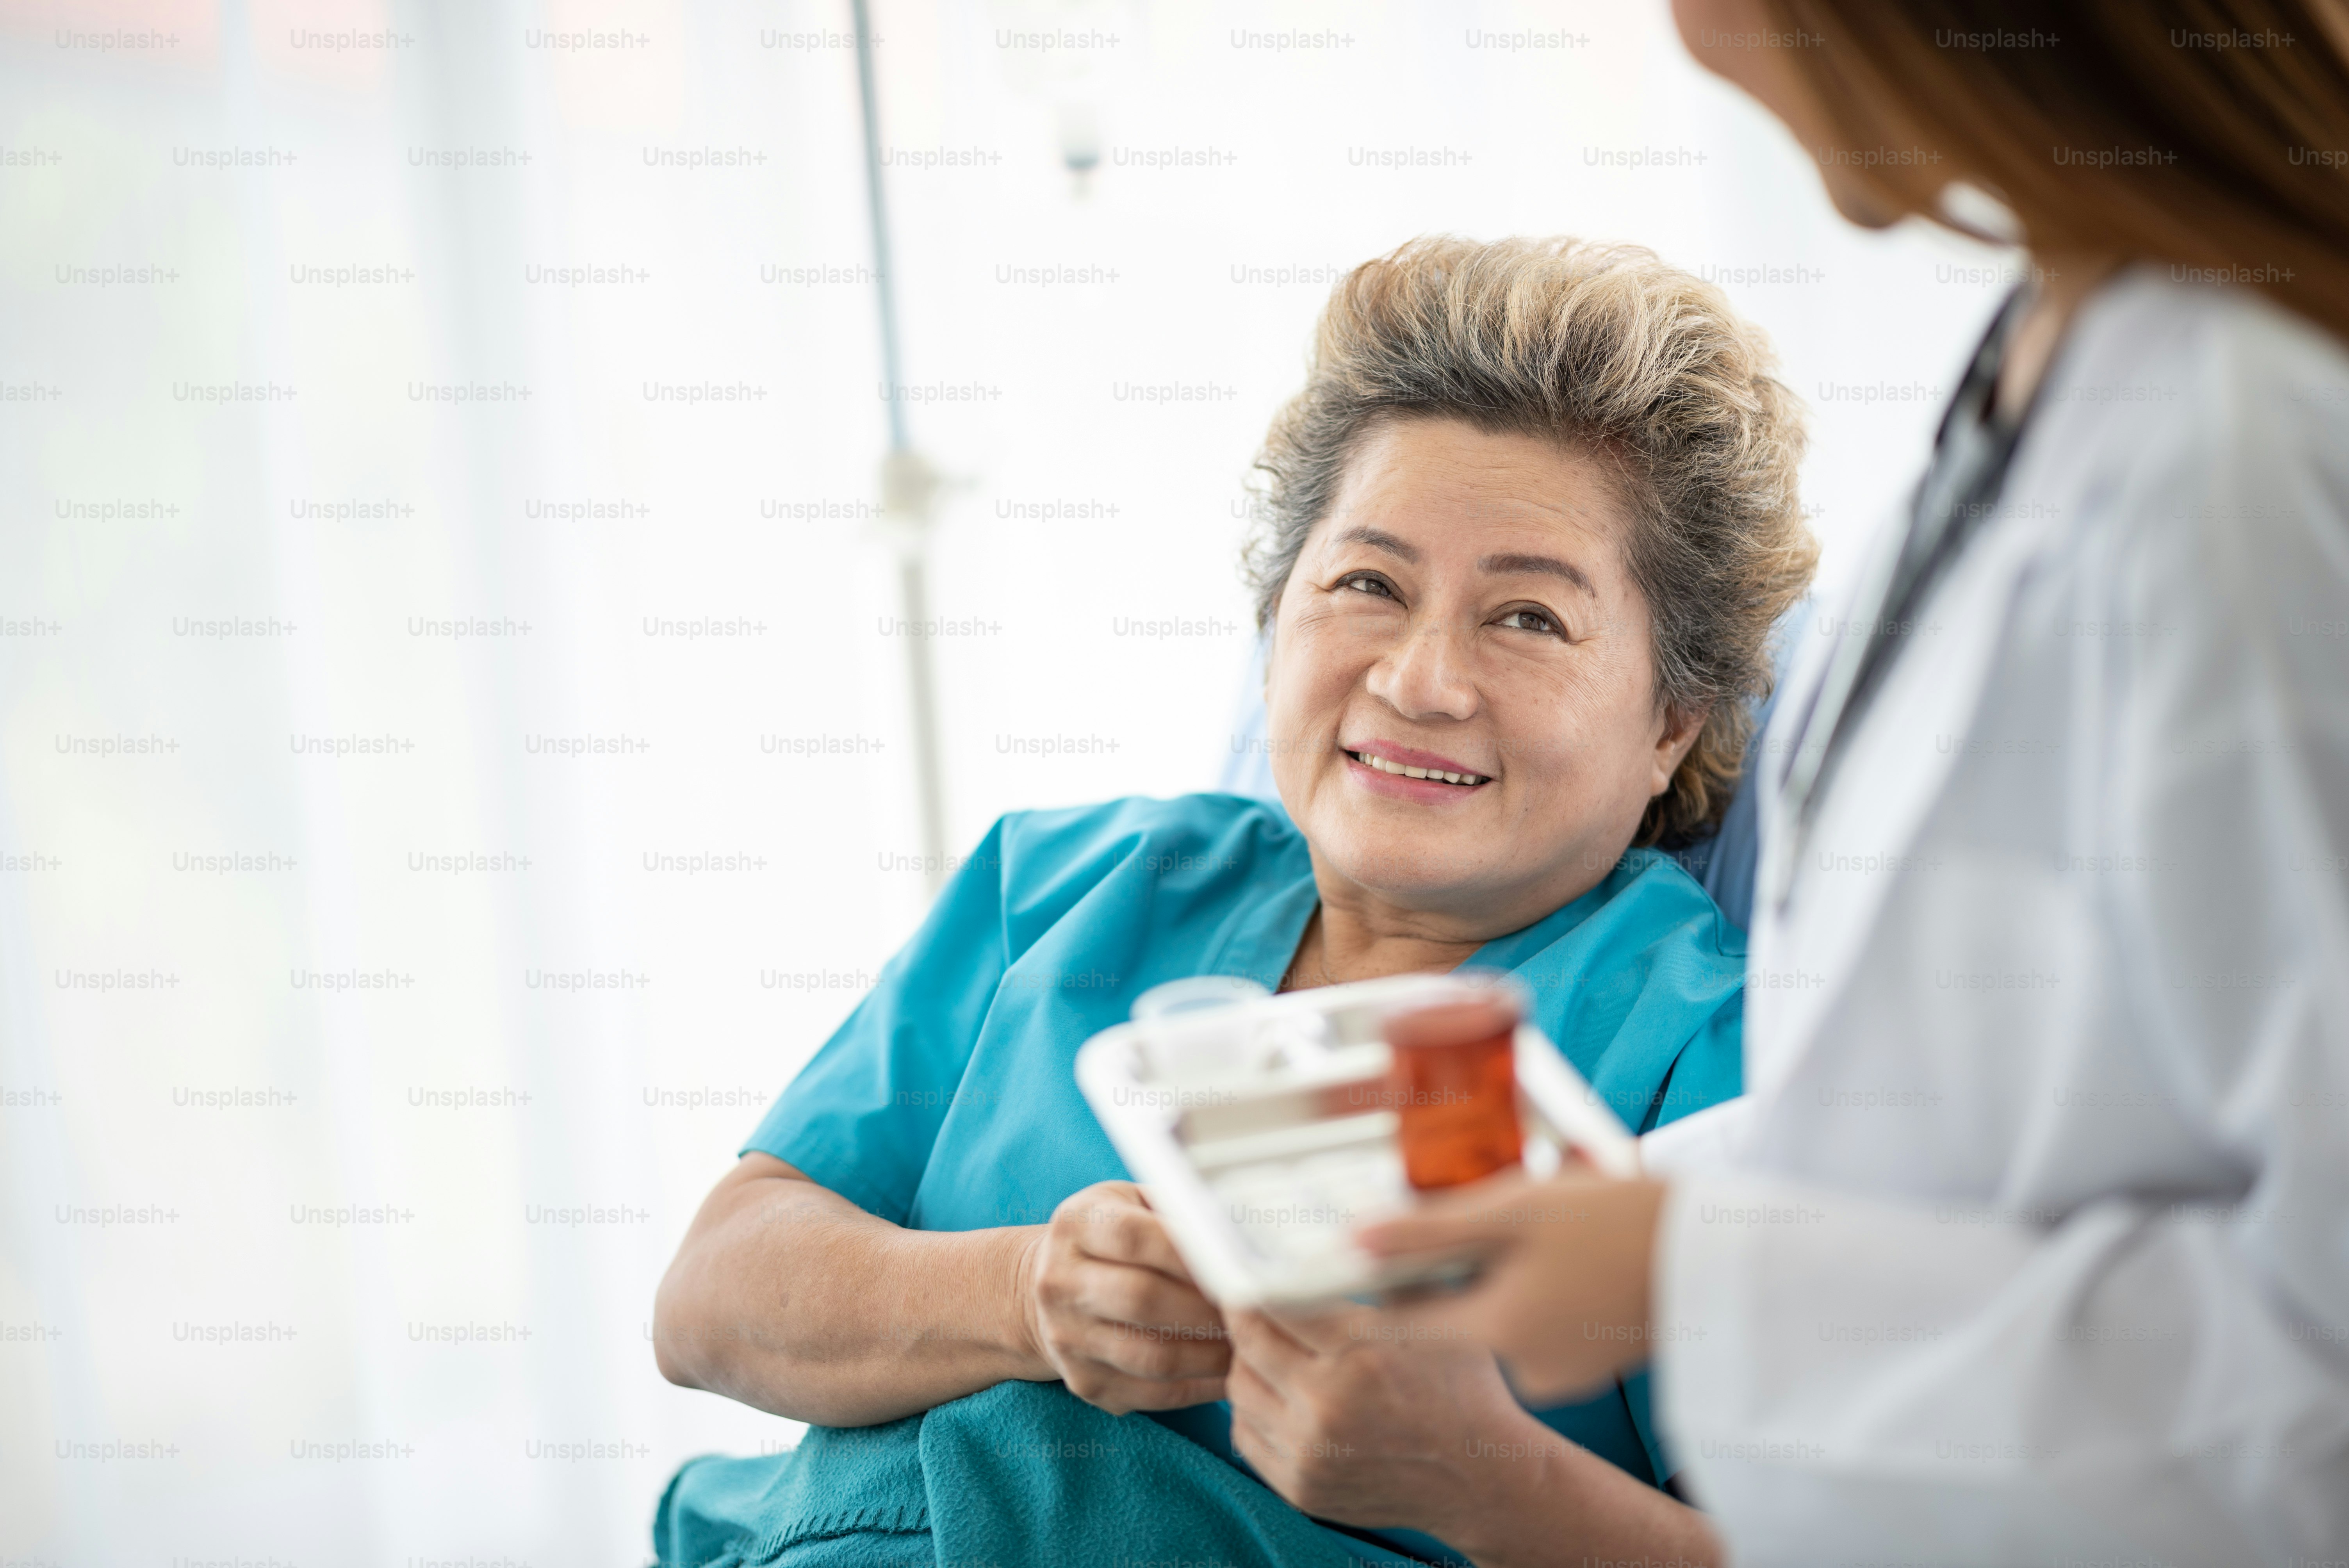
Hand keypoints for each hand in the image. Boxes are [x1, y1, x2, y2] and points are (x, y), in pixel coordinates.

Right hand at [1019, 1180, 1230, 1413]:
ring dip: (1212, 1354)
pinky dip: (1203, 1387)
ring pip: (1153, 1357)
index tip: (1236, 1263)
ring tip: (1249, 1342)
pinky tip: (1230, 1372)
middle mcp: (1060, 1282)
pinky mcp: (1086, 1382)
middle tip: (1253, 1309)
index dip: (1190, 1253)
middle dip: (1208, 1307)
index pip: (1134, 1237)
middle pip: (1142, 1299)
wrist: (1044, 1288)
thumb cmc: (1114, 1237)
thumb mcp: (1133, 1204)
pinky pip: (1156, 1395)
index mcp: (1076, 1225)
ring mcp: (1068, 1338)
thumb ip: (1178, 1209)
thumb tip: (1245, 1230)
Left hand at [1224, 1304, 1558, 1542]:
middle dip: (1246, 1320)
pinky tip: (1279, 1395)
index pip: (1276, 1305)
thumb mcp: (1441, 1318)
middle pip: (1248, 1346)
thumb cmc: (1466, 1392)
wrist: (1485, 1481)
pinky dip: (1254, 1411)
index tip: (1250, 1274)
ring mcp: (1311, 1453)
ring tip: (1269, 1350)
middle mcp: (1328, 1405)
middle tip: (1251, 1305)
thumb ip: (1391, 1272)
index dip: (1257, 1285)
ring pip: (1240, 1391)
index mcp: (1361, 1354)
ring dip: (1248, 1365)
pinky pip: (1246, 1436)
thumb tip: (1352, 1231)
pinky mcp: (1302, 1488)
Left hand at [1354, 1170, 1666, 1402]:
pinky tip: (1579, 1252)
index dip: (1387, 1277)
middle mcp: (1524, 1368)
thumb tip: (1354, 1240)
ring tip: (1554, 1225)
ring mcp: (1564, 1373)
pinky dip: (1548, 1286)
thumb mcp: (1517, 1208)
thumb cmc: (1622, 1222)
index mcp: (1496, 1332)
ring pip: (1504, 1311)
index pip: (1403, 1321)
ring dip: (1510, 1267)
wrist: (1724, 1255)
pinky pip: (1545, 1321)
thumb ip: (1432, 1228)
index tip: (1384, 1241)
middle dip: (1462, 1260)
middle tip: (1498, 1211)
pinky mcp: (1595, 1362)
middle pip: (1457, 1311)